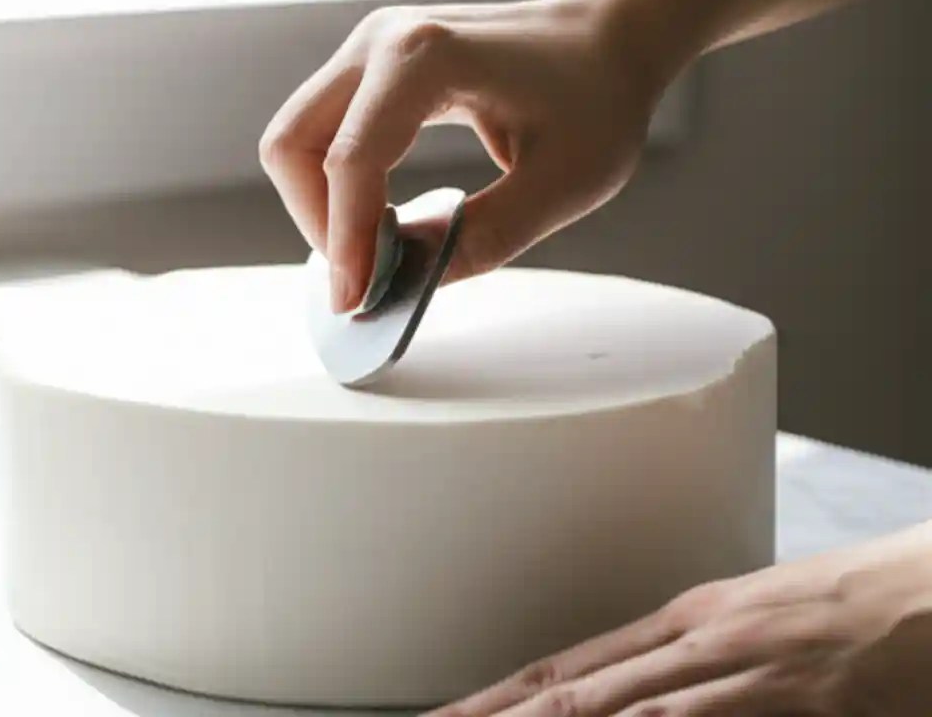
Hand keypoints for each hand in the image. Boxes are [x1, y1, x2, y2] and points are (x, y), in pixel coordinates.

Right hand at [259, 0, 671, 311]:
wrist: (612, 37)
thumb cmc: (599, 97)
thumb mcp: (562, 184)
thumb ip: (483, 238)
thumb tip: (405, 282)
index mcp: (427, 58)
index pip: (353, 159)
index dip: (346, 240)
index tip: (354, 301)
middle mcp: (383, 41)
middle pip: (292, 144)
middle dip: (317, 222)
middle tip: (366, 276)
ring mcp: (371, 49)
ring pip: (296, 140)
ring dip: (318, 206)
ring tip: (377, 250)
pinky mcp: (372, 67)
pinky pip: (322, 133)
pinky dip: (332, 186)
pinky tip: (379, 222)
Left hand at [426, 521, 931, 716]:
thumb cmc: (865, 608)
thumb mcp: (763, 632)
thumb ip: (697, 668)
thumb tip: (642, 700)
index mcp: (688, 621)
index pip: (567, 666)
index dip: (499, 697)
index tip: (449, 715)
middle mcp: (696, 640)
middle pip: (570, 689)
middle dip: (492, 716)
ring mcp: (736, 667)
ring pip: (612, 707)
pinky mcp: (785, 695)